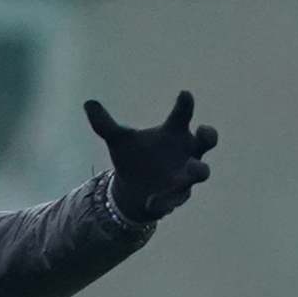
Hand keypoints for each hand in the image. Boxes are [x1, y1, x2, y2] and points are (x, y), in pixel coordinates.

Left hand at [84, 90, 217, 221]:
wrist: (133, 189)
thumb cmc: (133, 157)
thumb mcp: (118, 141)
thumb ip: (105, 125)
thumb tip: (88, 103)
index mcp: (173, 132)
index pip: (182, 115)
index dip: (185, 104)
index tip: (184, 94)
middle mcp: (186, 151)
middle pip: (208, 140)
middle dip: (209, 135)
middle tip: (203, 131)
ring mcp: (186, 174)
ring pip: (201, 171)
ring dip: (197, 170)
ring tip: (190, 170)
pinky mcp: (179, 195)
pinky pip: (177, 197)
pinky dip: (165, 199)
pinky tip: (151, 202)